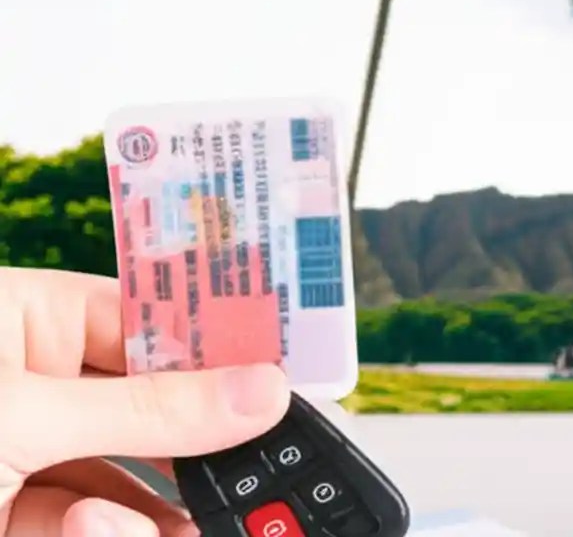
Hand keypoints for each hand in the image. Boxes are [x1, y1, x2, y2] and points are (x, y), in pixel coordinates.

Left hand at [0, 267, 290, 535]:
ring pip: (126, 475)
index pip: (148, 319)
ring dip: (150, 508)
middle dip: (196, 442)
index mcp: (23, 321)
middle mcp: (29, 383)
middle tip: (255, 460)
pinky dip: (111, 534)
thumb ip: (147, 409)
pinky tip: (95, 531)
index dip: (220, 345)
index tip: (284, 375)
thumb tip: (260, 392)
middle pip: (150, 403)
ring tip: (179, 524)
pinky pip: (88, 522)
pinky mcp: (13, 518)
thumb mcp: (21, 418)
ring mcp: (20, 456)